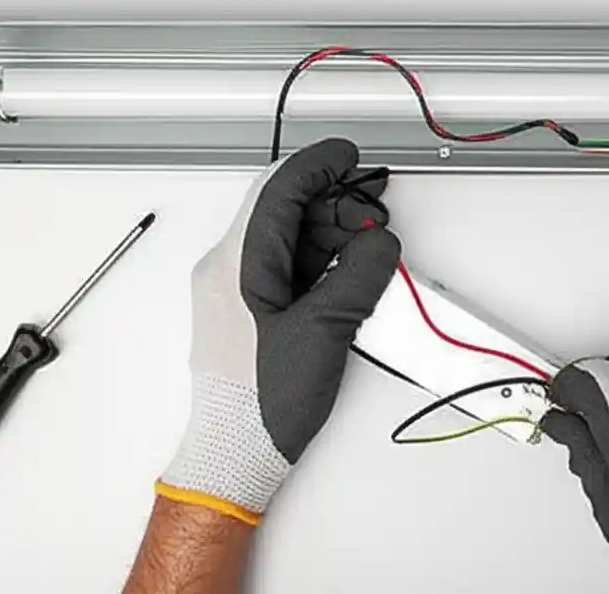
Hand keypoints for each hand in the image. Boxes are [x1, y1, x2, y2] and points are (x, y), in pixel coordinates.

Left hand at [157, 138, 399, 524]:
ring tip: (369, 254)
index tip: (351, 156)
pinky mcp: (248, 308)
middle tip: (375, 217)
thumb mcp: (325, 331)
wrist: (234, 452)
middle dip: (335, 205)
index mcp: (237, 264)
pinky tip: (349, 276)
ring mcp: (236, 288)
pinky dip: (320, 262)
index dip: (319, 164)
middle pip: (285, 209)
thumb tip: (380, 242)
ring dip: (331, 235)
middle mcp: (228, 267)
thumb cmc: (261, 403)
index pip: (278, 188)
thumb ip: (359, 276)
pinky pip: (287, 266)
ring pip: (289, 237)